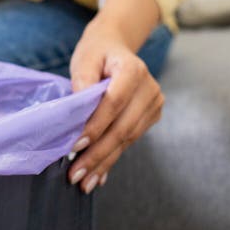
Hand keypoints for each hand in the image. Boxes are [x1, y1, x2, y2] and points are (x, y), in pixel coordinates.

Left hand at [66, 14, 163, 194]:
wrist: (114, 48)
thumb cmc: (96, 53)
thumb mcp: (84, 59)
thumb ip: (82, 81)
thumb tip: (77, 112)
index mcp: (133, 69)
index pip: (114, 102)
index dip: (95, 126)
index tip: (75, 145)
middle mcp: (149, 88)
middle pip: (122, 127)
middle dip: (98, 154)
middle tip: (76, 175)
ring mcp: (154, 104)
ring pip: (127, 139)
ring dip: (104, 162)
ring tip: (84, 181)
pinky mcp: (151, 117)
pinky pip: (129, 141)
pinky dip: (112, 158)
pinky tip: (98, 175)